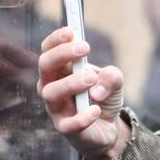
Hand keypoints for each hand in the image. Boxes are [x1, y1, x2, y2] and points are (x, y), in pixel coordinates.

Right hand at [37, 26, 128, 159]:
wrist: (109, 127)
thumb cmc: (103, 97)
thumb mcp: (114, 81)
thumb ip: (111, 76)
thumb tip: (97, 85)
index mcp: (60, 70)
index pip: (49, 50)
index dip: (57, 39)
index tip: (72, 31)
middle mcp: (51, 86)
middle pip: (44, 66)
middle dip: (62, 54)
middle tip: (85, 48)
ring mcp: (55, 108)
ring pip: (50, 92)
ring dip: (71, 82)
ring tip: (91, 79)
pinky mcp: (65, 128)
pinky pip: (67, 124)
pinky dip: (82, 116)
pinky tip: (96, 110)